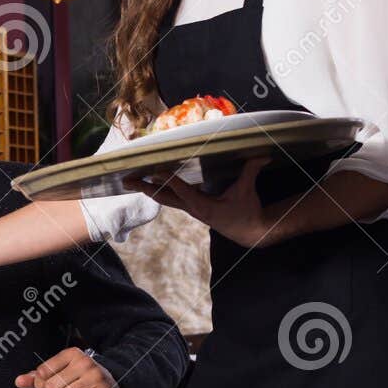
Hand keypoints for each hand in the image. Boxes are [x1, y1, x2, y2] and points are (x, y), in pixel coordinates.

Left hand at [16, 347, 119, 387]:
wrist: (112, 385)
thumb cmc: (82, 378)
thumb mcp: (60, 372)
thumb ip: (38, 377)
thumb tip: (19, 381)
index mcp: (71, 354)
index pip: (42, 372)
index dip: (44, 384)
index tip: (55, 383)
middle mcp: (83, 361)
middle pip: (52, 387)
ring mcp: (94, 375)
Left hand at [134, 156, 273, 246]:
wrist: (249, 232)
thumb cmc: (247, 211)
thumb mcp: (247, 191)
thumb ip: (251, 171)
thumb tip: (261, 155)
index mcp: (204, 206)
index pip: (182, 190)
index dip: (168, 179)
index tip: (154, 170)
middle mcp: (193, 209)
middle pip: (163, 197)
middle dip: (144, 188)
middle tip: (126, 180)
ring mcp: (191, 210)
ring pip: (164, 199)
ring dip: (147, 189)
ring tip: (130, 181)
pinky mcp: (192, 209)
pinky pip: (170, 199)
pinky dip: (158, 190)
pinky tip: (149, 184)